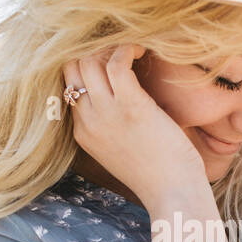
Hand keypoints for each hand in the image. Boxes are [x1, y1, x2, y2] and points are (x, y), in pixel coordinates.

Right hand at [63, 45, 208, 204]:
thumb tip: (122, 99)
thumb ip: (113, 126)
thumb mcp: (122, 150)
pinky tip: (142, 51)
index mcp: (83, 133)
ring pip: (89, 61)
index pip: (68, 86)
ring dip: (110, 47)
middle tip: (121, 54)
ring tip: (133, 51)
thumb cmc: (158, 173)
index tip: (111, 62)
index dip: (87, 67)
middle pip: (72, 68)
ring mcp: (106, 113)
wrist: (172, 193)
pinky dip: (127, 48)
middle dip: (94, 52)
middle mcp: (88, 121)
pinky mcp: (130, 105)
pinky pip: (116, 62)